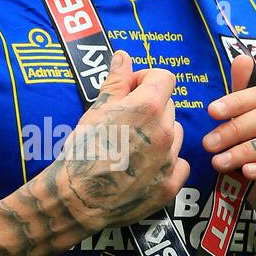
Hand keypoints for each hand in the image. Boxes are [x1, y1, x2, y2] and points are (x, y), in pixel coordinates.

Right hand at [50, 49, 189, 234]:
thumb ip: (116, 81)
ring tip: (132, 146)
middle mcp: (165, 132)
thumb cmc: (82, 151)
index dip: (146, 79)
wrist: (77, 198)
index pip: (164, 77)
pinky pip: (178, 164)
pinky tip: (144, 167)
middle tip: (124, 121)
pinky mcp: (170, 185)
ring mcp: (169, 160)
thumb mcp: (96, 109)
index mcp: (148, 107)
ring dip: (159, 134)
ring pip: (174, 135)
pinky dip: (166, 163)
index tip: (131, 89)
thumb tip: (123, 56)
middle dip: (150, 108)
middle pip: (169, 106)